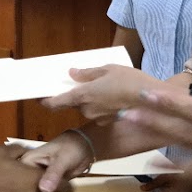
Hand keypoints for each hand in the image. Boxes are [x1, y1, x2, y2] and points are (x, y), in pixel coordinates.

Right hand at [19, 131, 94, 191]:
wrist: (84, 147)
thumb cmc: (71, 148)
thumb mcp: (62, 160)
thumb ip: (53, 174)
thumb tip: (44, 190)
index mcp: (27, 161)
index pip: (20, 178)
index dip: (26, 189)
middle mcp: (29, 171)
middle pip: (28, 189)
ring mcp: (38, 179)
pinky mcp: (48, 184)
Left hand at [41, 64, 158, 122]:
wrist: (152, 100)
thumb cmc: (129, 80)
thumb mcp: (108, 69)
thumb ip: (88, 73)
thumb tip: (73, 73)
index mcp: (82, 96)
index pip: (54, 103)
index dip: (44, 101)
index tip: (38, 96)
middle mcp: (86, 110)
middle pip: (73, 104)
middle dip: (77, 95)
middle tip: (84, 82)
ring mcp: (97, 118)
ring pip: (87, 108)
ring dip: (91, 100)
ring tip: (104, 87)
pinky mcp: (108, 122)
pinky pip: (99, 112)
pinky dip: (102, 105)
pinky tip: (114, 96)